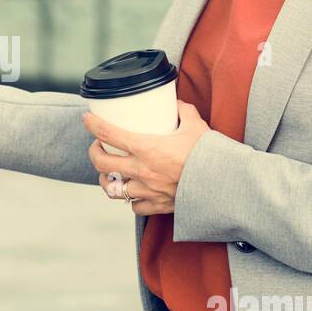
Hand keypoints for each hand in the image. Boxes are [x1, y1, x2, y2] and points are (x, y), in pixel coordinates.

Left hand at [83, 101, 209, 215]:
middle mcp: (142, 170)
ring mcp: (147, 190)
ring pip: (113, 189)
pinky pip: (135, 206)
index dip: (93, 124)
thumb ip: (183, 111)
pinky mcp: (158, 206)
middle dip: (94, 153)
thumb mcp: (196, 126)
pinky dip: (131, 200)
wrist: (224, 185)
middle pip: (102, 163)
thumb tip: (176, 104)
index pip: (109, 134)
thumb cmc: (209, 155)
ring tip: (109, 173)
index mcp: (147, 148)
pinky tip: (134, 193)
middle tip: (98, 146)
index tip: (87, 119)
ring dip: (107, 179)